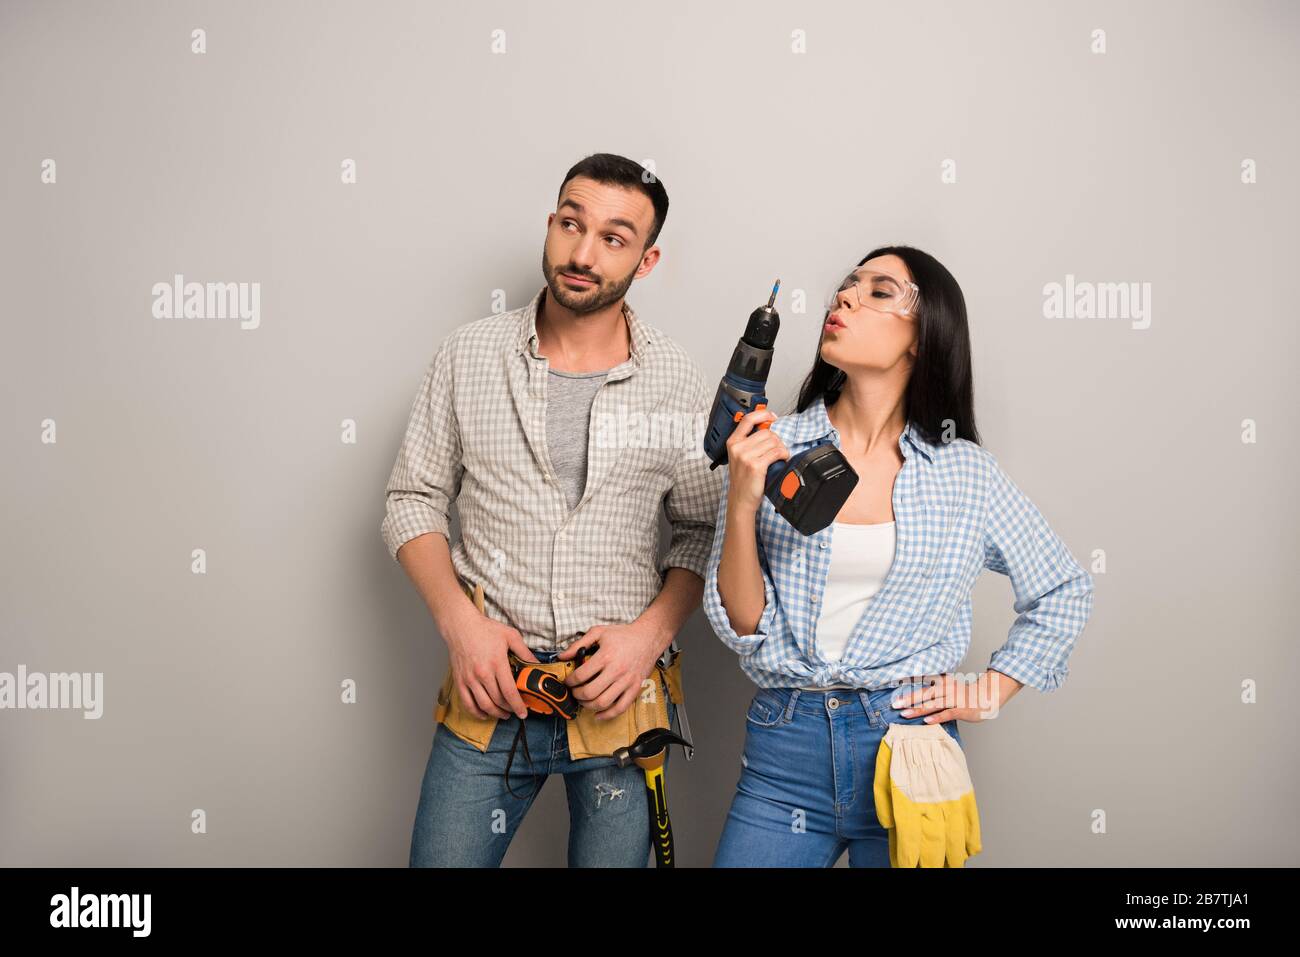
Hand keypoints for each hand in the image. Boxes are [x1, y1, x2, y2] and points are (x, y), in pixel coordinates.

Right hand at [441, 603, 537, 720]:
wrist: (460, 625)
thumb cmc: (485, 629)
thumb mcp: (510, 636)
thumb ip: (524, 652)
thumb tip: (536, 664)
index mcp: (497, 663)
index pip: (509, 691)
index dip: (518, 705)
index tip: (524, 713)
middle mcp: (482, 673)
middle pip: (498, 700)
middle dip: (509, 709)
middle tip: (516, 711)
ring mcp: (469, 679)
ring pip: (483, 705)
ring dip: (495, 713)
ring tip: (504, 714)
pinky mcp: (459, 681)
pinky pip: (467, 703)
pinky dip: (476, 712)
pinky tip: (485, 714)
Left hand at [558, 622, 663, 719]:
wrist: (648, 637)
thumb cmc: (624, 635)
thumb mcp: (599, 632)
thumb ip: (579, 644)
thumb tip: (562, 655)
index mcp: (606, 656)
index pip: (581, 675)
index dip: (570, 681)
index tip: (568, 682)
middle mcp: (616, 670)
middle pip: (590, 692)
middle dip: (577, 695)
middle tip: (574, 692)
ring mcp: (626, 681)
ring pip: (603, 702)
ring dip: (588, 705)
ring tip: (584, 701)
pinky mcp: (635, 688)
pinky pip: (621, 708)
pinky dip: (608, 715)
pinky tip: (598, 714)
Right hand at [726, 408, 789, 511]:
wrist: (740, 499)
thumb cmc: (743, 478)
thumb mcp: (740, 456)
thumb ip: (750, 441)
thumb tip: (768, 426)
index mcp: (733, 442)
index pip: (748, 419)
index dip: (762, 414)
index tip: (772, 415)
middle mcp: (738, 448)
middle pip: (766, 432)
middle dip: (776, 440)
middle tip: (776, 450)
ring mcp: (746, 457)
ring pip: (774, 442)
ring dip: (781, 448)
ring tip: (779, 457)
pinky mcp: (756, 466)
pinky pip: (777, 452)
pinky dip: (784, 455)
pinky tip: (782, 460)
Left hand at [891, 671, 1023, 723]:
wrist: (987, 696)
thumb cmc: (964, 694)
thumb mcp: (948, 686)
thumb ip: (934, 688)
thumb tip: (915, 691)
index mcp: (943, 682)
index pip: (923, 682)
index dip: (908, 683)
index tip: (893, 684)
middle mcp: (947, 689)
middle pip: (925, 693)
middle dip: (909, 699)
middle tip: (894, 704)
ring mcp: (955, 699)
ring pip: (934, 704)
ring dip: (918, 709)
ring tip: (904, 713)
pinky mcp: (962, 710)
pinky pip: (947, 714)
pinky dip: (937, 717)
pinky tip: (926, 721)